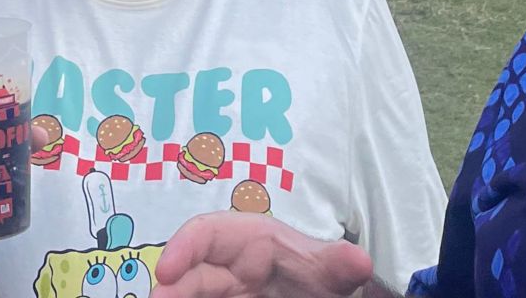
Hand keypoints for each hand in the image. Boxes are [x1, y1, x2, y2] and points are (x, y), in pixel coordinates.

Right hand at [152, 213, 378, 297]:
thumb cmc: (321, 279)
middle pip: (191, 277)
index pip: (207, 233)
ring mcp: (225, 295)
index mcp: (249, 242)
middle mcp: (228, 271)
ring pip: (192, 296)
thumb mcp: (329, 271)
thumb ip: (334, 264)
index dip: (182, 247)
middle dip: (171, 290)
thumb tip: (359, 261)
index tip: (167, 271)